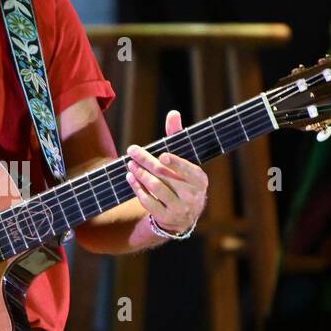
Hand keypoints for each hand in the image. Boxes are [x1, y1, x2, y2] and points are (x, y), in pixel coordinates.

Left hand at [124, 109, 208, 236]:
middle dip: (146, 162)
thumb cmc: (182, 179)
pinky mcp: (166, 218)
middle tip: (132, 151)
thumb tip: (173, 113)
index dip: (175, 163)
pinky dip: (138, 189)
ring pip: (156, 188)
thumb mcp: (183, 160)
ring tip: (130, 164)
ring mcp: (179, 208)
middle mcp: (192, 195)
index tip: (162, 155)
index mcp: (199, 179)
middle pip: (165, 175)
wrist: (184, 215)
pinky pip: (149, 202)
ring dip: (140, 175)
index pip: (188, 170)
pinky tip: (130, 178)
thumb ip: (177, 137)